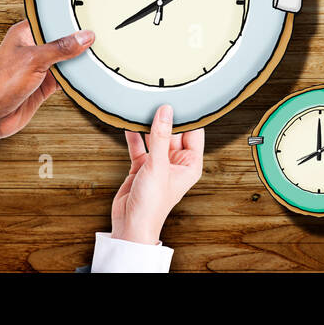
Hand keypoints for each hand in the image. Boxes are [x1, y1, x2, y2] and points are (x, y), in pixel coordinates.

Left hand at [0, 21, 93, 157]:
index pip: (52, 20)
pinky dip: (77, 77)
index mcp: (24, 34)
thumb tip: (85, 36)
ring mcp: (39, 66)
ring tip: (101, 53)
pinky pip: (67, 77)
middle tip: (102, 35)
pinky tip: (90, 73)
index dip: (70, 18)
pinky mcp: (45, 83)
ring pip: (66, 59)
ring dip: (79, 60)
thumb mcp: (34, 60)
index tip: (91, 16)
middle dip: (79, 40)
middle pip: (62, 40)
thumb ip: (61, 48)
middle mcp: (32, 48)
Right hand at [111, 104, 203, 245]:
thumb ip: (160, 137)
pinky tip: (129, 124)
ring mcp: (159, 164)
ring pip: (155, 138)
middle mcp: (176, 163)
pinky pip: (140, 146)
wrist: (130, 226)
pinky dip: (134, 136)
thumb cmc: (152, 206)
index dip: (188, 116)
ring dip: (148, 126)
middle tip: (158, 98)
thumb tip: (165, 112)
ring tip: (142, 107)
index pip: (194, 133)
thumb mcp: (157, 166)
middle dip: (165, 118)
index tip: (182, 98)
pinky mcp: (142, 167)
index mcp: (190, 164)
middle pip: (173, 132)